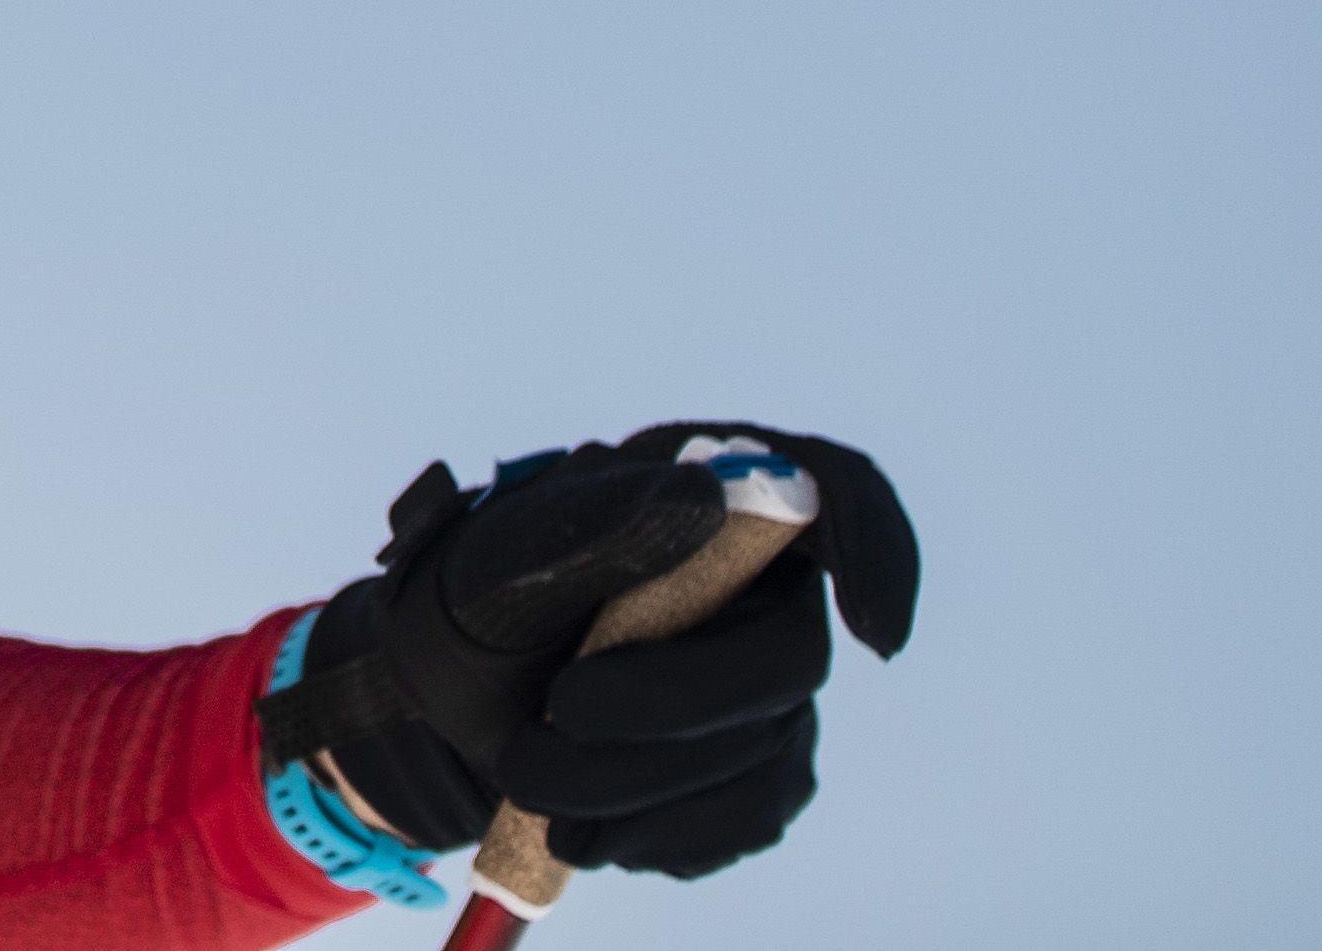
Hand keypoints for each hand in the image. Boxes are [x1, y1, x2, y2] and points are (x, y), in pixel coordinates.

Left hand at [255, 422, 917, 878]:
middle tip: (558, 712)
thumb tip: (705, 491)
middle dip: (674, 701)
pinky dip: (658, 832)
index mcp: (711, 490)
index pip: (838, 492)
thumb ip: (592, 522)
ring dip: (638, 779)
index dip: (880, 555)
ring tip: (524, 774)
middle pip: (790, 654)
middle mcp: (758, 585)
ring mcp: (762, 683)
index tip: (870, 634)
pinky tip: (581, 826)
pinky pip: (742, 817)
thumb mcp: (497, 553)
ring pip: (760, 749)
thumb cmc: (470, 598)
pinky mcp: (748, 770)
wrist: (441, 696)